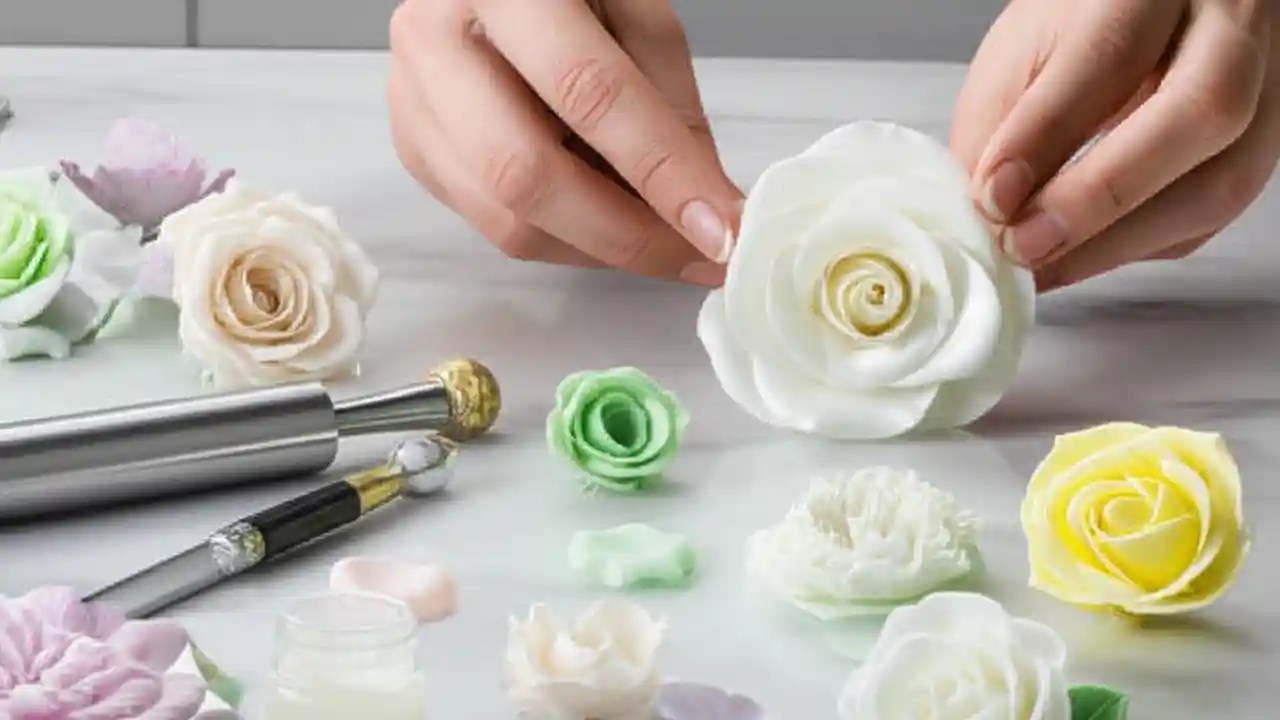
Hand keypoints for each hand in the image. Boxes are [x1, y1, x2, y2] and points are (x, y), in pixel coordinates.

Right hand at [387, 0, 741, 286]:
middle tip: (697, 256)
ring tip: (660, 240)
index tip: (720, 228)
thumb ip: (670, 107)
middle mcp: (434, 38)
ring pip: (506, 219)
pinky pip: (491, 224)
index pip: (588, 92)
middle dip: (626, 235)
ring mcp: (410, 99)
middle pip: (527, 175)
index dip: (661, 171)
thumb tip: (709, 211)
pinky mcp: (412, 146)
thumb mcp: (637, 12)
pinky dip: (562, 236)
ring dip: (598, 248)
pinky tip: (603, 218)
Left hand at [952, 0, 1278, 291]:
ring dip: (1121, 240)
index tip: (994, 195)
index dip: (1047, 135)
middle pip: (1200, 111)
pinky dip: (1139, 244)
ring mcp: (1267, 86)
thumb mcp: (1023, 52)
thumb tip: (990, 216)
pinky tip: (1081, 252)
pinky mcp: (1265, 144)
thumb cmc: (1082, 26)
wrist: (1153, 17)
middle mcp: (1230, 24)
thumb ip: (999, 127)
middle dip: (1102, 196)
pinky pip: (1214, 213)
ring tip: (1043, 266)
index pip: (1111, 56)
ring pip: (1225, 177)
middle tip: (1025, 243)